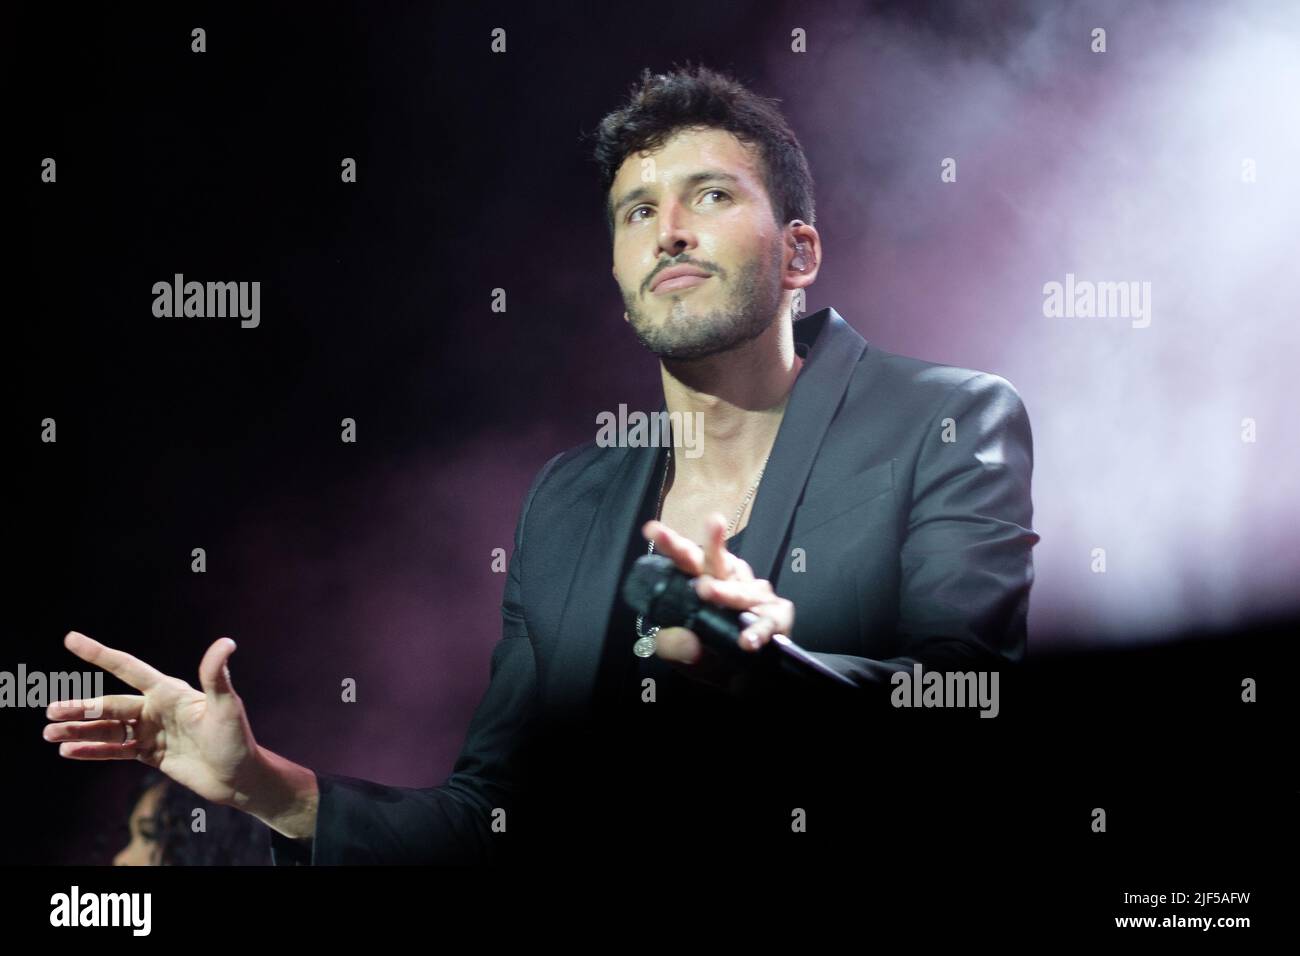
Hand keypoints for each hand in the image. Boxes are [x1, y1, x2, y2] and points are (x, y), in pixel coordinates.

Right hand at [43, 631, 261, 807]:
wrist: (239, 779)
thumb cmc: (236, 739)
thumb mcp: (226, 706)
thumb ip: (216, 676)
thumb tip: (226, 642)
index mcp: (170, 692)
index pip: (128, 668)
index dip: (99, 654)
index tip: (70, 640)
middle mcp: (157, 709)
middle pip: (110, 705)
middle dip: (80, 708)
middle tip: (49, 711)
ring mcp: (151, 732)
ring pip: (107, 729)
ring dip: (79, 731)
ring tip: (49, 734)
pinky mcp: (150, 754)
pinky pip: (115, 751)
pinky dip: (92, 751)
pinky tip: (69, 752)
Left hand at [642, 513, 795, 671]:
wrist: (750, 680)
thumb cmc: (715, 658)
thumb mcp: (685, 657)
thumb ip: (675, 648)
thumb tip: (684, 640)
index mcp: (704, 583)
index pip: (687, 562)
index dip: (673, 546)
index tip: (652, 530)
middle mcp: (731, 583)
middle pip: (717, 561)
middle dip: (708, 545)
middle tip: (697, 534)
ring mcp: (756, 597)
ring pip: (740, 590)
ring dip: (724, 591)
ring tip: (706, 591)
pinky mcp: (778, 617)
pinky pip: (768, 622)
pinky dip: (757, 631)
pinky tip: (747, 640)